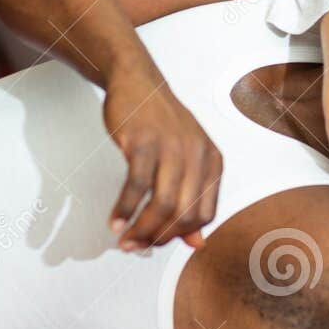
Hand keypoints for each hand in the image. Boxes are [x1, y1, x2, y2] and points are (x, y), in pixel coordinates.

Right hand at [102, 59, 222, 250]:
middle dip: (158, 237)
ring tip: (124, 240)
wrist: (137, 82)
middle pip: (184, 213)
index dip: (181, 235)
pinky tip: (115, 221)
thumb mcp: (185, 159)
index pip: (205, 214)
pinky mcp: (145, 142)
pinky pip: (137, 186)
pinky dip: (125, 209)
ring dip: (141, 229)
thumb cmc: (160, 124)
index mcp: (213, 161)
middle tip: (135, 247)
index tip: (158, 242)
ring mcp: (172, 147)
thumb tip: (196, 243)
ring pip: (162, 204)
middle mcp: (198, 155)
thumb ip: (192, 200)